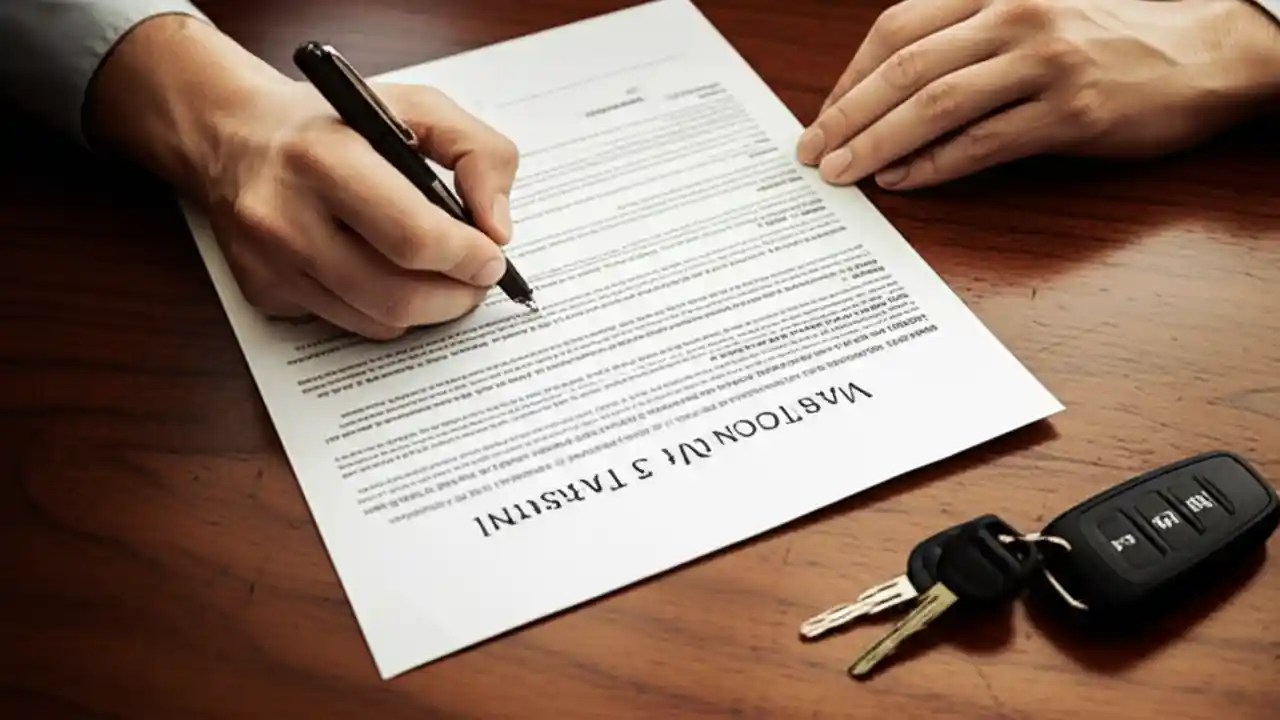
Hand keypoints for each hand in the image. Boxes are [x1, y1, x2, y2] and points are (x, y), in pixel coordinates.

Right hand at [204, 81, 517, 339]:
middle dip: (455, 296)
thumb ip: (478, 153)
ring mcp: (269, 262)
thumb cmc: (335, 122)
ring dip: (427, 310)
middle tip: (476, 279)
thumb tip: (496, 229)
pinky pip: (346, 325)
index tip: (491, 258)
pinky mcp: (262, 292)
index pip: (413, 237)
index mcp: (323, 156)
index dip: (466, 257)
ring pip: (377, 322)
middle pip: (397, 296)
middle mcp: (285, 214)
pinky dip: (381, 311)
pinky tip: (384, 274)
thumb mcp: (416, 107)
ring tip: (442, 279)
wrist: (232, 135)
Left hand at [796, 0, 1279, 189]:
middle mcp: (1015, 16)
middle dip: (846, 114)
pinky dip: (935, 166)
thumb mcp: (1035, 15)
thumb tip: (893, 95)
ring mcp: (1043, 63)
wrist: (1210, 50)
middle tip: (812, 151)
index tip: (825, 113)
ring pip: (934, 105)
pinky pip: (983, 144)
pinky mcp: (1070, 112)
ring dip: (876, 144)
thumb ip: (969, 40)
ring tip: (841, 172)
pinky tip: (903, 182)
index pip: (897, 28)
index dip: (850, 75)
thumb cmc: (1114, 37)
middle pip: (904, 67)